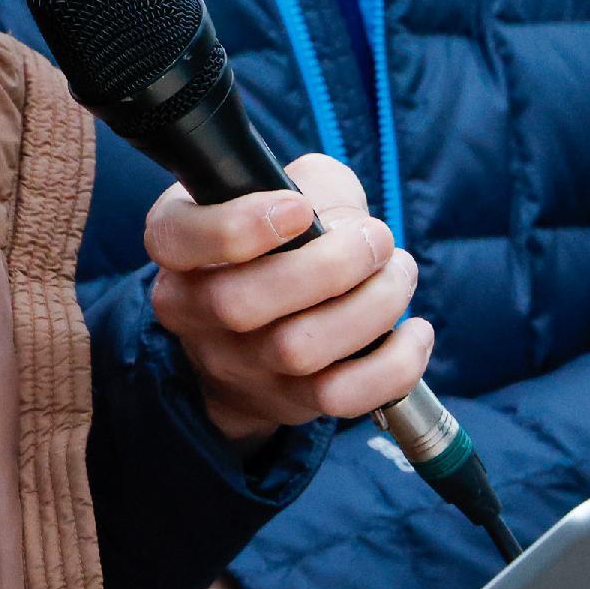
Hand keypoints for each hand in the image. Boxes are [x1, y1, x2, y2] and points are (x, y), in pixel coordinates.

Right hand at [146, 153, 429, 444]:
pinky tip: (413, 331)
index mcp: (178, 247)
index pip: (175, 241)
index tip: (299, 209)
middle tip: (376, 239)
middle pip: (241, 304)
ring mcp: (235, 366)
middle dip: (329, 266)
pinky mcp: (284, 403)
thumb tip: (344, 227)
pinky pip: (339, 398)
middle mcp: (191, 311)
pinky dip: (393, 365)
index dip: (238, 226)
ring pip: (297, 351)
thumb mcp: (281, 187)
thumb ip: (309, 185)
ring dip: (371, 306)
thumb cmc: (278, 240)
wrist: (258, 329)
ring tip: (398, 274)